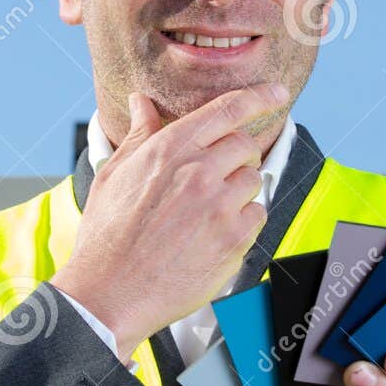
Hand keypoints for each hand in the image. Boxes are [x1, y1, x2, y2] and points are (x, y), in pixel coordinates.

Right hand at [51, 83, 288, 362]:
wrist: (108, 294)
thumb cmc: (107, 236)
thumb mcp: (114, 175)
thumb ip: (139, 135)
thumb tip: (141, 100)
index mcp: (169, 149)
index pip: (227, 110)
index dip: (259, 96)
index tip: (278, 91)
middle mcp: (198, 172)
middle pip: (245, 145)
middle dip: (236, 157)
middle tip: (215, 179)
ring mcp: (219, 206)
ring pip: (253, 181)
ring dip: (238, 192)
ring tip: (205, 214)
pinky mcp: (233, 240)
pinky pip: (257, 216)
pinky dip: (242, 223)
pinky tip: (212, 236)